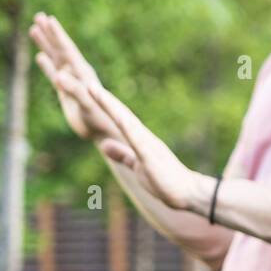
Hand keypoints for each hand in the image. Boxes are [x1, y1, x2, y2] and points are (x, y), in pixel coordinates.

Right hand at [29, 13, 117, 141]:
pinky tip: (40, 56)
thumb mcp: (86, 104)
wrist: (105, 131)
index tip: (48, 19)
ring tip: (34, 29)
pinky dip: (47, 65)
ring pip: (56, 58)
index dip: (57, 34)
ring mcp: (71, 82)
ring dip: (46, 44)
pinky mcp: (67, 92)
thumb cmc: (99, 119)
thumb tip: (58, 75)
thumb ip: (74, 90)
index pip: (67, 49)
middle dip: (50, 33)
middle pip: (61, 49)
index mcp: (82, 73)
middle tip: (39, 15)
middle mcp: (77, 73)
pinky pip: (54, 74)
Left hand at [88, 85, 207, 211]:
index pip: (116, 117)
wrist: (188, 192)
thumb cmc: (165, 180)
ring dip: (107, 103)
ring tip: (91, 87)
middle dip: (99, 95)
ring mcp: (147, 143)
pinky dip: (126, 125)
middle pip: (117, 112)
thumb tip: (104, 144)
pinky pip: (136, 138)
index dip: (102, 101)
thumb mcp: (137, 165)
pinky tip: (117, 115)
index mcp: (137, 139)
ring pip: (124, 119)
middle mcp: (142, 136)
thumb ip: (123, 154)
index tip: (87, 86)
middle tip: (81, 78)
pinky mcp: (151, 156)